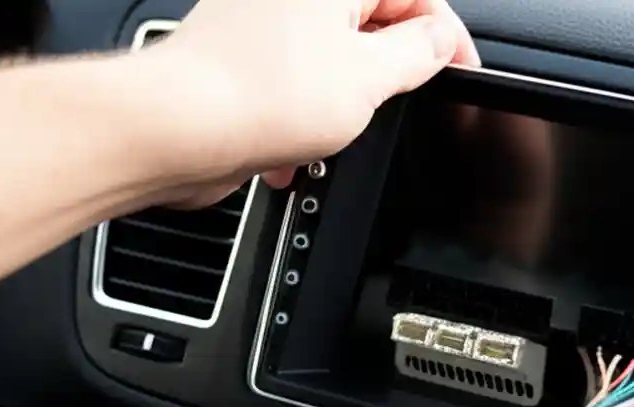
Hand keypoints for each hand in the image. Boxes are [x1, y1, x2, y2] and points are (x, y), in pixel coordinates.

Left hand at [130, 0, 479, 202]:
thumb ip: (416, 55)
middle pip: (369, 27)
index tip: (460, 73)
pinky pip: (289, 89)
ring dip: (340, 110)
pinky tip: (291, 155)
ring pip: (330, 65)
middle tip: (390, 110)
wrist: (174, 130)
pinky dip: (299, 123)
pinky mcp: (236, 63)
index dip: (445, 37)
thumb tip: (439, 40)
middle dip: (384, 78)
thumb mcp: (369, 78)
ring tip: (331, 138)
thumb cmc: (258, 95)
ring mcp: (260, 24)